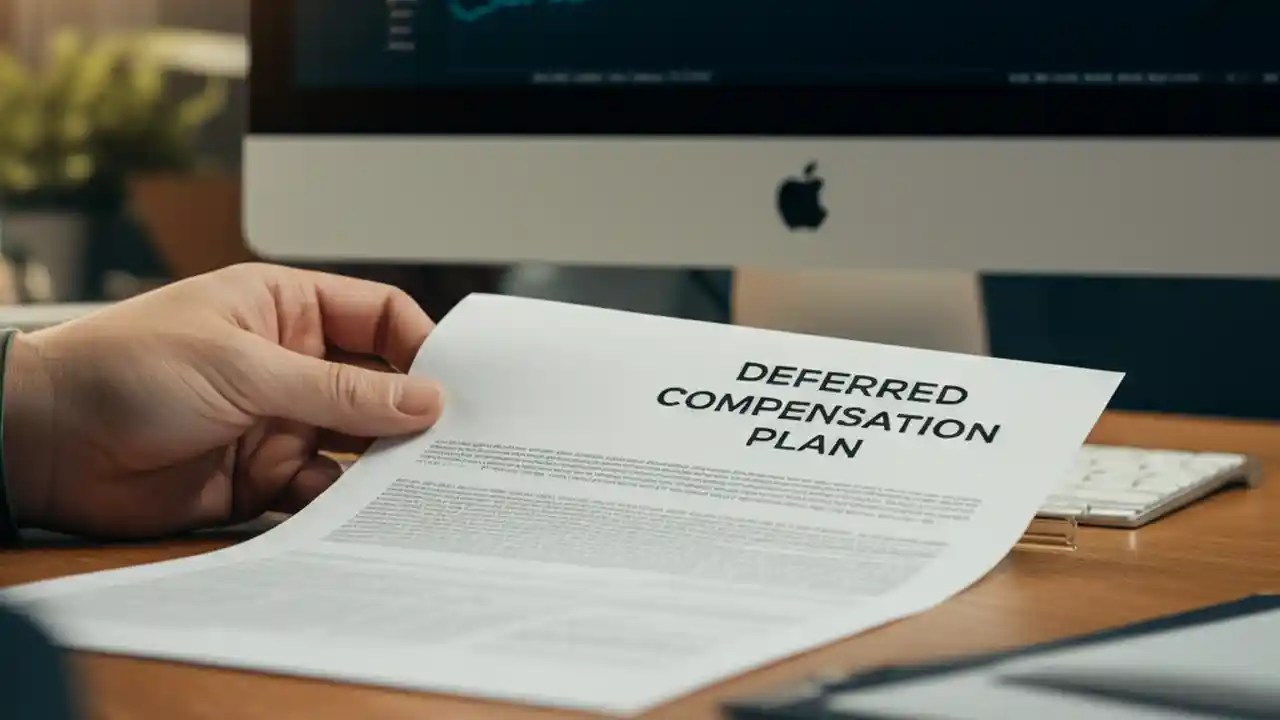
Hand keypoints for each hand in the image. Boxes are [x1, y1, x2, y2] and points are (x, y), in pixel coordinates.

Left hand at [4, 264, 443, 538]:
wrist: (47, 444)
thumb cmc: (125, 370)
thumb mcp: (243, 366)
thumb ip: (339, 387)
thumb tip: (423, 398)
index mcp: (286, 309)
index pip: (378, 316)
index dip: (420, 344)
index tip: (456, 380)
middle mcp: (291, 364)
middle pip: (377, 383)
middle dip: (413, 408)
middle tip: (456, 437)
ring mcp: (279, 421)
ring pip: (357, 441)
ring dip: (384, 459)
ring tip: (420, 478)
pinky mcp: (263, 478)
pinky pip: (323, 489)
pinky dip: (345, 501)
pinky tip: (365, 510)